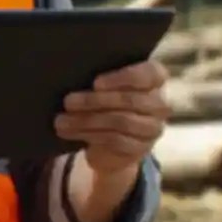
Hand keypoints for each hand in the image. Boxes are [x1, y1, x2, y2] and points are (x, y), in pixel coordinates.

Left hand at [54, 60, 170, 175]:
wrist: (111, 137)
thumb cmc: (105, 98)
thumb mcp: (106, 84)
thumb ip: (101, 77)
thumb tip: (73, 74)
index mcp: (155, 79)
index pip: (150, 74)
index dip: (123, 78)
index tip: (95, 83)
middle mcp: (160, 103)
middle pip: (130, 100)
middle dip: (94, 101)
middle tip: (68, 102)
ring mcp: (153, 127)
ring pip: (120, 121)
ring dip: (86, 120)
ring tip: (61, 120)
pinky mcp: (141, 148)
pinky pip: (115, 140)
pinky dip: (89, 135)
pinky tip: (70, 132)